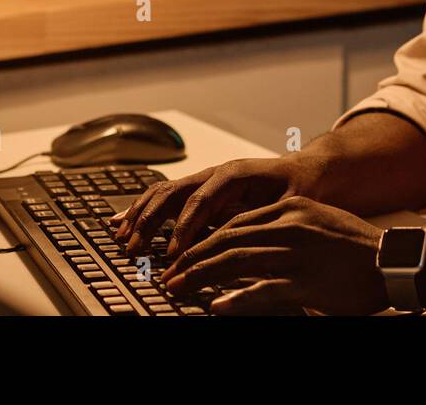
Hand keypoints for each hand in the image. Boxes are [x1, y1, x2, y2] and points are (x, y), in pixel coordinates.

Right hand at [114, 156, 323, 257]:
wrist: (304, 171)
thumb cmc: (299, 187)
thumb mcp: (291, 204)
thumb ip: (267, 221)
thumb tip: (247, 245)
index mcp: (234, 175)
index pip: (201, 201)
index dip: (184, 228)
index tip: (173, 253)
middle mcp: (213, 174)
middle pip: (172, 192)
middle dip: (150, 221)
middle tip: (134, 248)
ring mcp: (204, 181)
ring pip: (163, 193)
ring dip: (140, 215)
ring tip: (122, 237)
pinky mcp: (200, 192)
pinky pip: (166, 199)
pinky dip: (144, 211)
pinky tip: (125, 225)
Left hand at [160, 196, 389, 315]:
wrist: (395, 262)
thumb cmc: (356, 247)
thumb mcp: (316, 223)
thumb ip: (283, 227)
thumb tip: (247, 242)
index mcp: (290, 209)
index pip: (234, 222)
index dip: (203, 239)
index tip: (181, 256)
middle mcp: (289, 226)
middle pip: (227, 239)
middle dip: (192, 258)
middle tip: (167, 275)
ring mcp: (297, 254)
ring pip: (237, 261)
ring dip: (201, 276)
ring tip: (177, 288)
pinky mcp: (307, 282)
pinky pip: (264, 291)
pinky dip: (238, 299)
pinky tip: (217, 306)